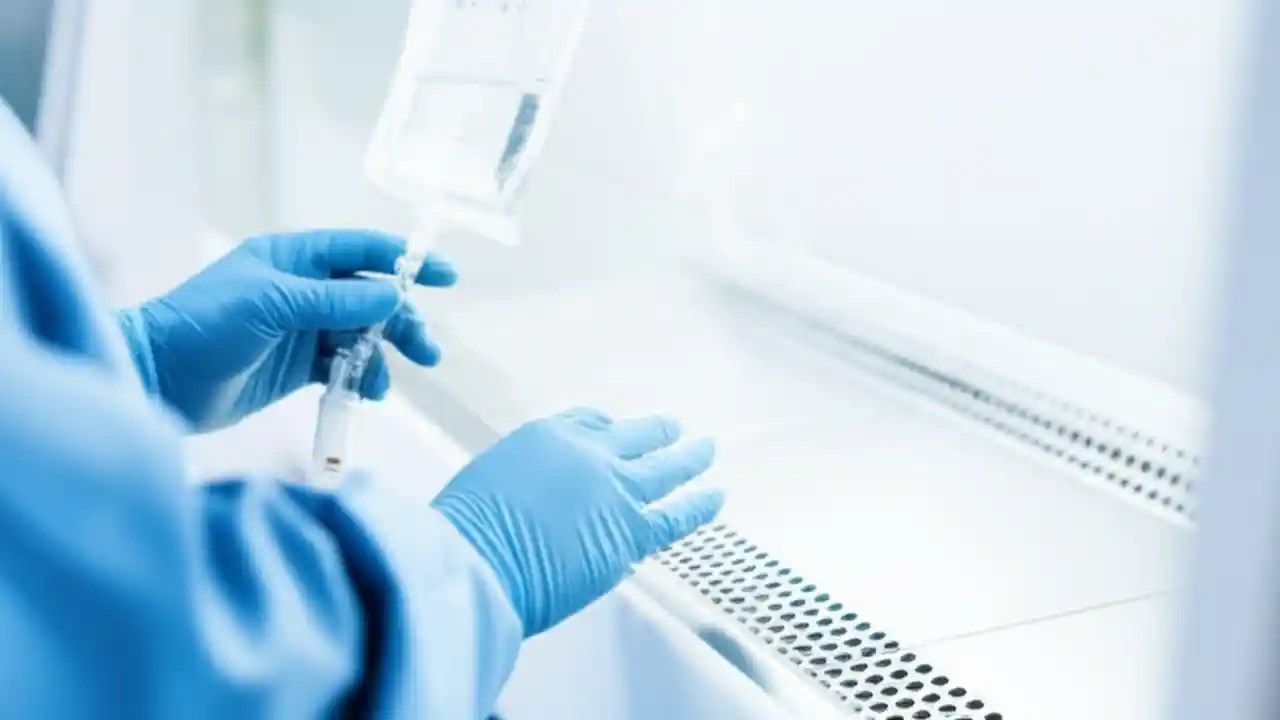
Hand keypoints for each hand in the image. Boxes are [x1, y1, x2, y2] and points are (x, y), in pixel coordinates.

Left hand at [136, 229, 455, 430]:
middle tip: (428, 351)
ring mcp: (301, 329)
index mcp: (294, 258)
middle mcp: (303, 289)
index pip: (362, 252)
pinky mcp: (296, 367)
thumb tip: (393, 297)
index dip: (406, 261)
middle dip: (402, 322)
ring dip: (383, 357)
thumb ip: (336, 301)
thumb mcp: (273, 304)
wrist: (157, 378)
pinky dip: (359, 380)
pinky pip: (343, 369)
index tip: (446, 275)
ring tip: (388, 385)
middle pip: (370, 299)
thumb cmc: (204, 325)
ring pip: (361, 337)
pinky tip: (365, 395)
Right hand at [433, 408, 723, 635]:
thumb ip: (527, 480)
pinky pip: (677, 515)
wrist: (477, 560)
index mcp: (549, 434)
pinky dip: (700, 504)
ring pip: (666, 467)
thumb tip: (540, 500)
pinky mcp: (631, 531)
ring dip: (691, 457)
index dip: (606, 428)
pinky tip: (716, 496)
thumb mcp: (491, 479)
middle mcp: (589, 453)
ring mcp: (615, 491)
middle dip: (657, 432)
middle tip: (673, 428)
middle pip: (635, 436)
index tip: (614, 430)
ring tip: (708, 449)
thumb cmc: (467, 531)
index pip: (588, 422)